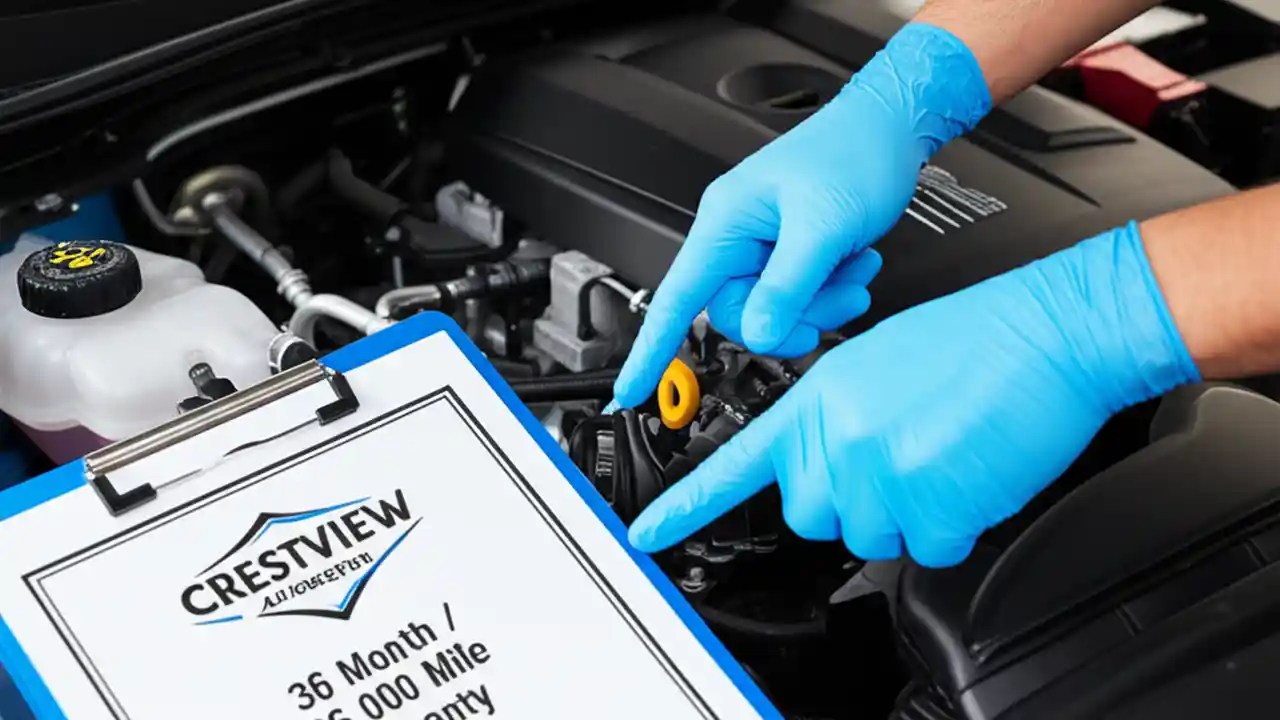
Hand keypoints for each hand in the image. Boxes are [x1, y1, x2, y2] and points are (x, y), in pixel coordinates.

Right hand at [612, 23, 991, 408]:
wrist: (890, 127)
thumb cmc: (854, 153)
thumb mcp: (822, 226)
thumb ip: (788, 286)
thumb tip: (760, 333)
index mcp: (725, 223)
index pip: (676, 298)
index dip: (652, 348)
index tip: (632, 389)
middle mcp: (735, 235)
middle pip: (740, 314)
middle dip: (793, 316)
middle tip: (836, 298)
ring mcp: (762, 245)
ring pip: (775, 310)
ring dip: (821, 302)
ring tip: (853, 271)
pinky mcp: (789, 252)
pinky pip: (797, 296)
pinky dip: (832, 290)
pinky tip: (854, 262)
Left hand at [628, 223, 1198, 566]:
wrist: (1045, 334)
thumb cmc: (975, 341)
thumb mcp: (875, 363)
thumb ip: (836, 418)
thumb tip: (830, 464)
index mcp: (818, 398)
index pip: (736, 464)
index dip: (685, 507)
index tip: (646, 534)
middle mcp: (839, 436)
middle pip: (812, 514)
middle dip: (851, 501)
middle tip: (899, 458)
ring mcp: (881, 471)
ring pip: (871, 538)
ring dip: (907, 515)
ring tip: (942, 459)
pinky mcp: (931, 503)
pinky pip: (930, 548)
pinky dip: (953, 526)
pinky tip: (969, 475)